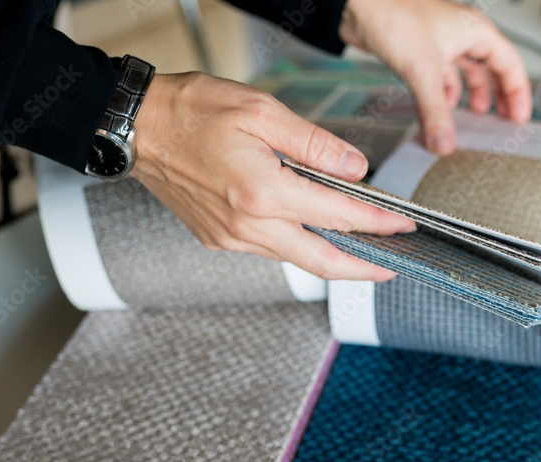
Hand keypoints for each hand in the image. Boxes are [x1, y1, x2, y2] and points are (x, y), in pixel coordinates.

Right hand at [130, 72, 414, 280]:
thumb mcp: (262, 112)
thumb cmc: (192, 111)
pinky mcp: (219, 240)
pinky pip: (269, 251)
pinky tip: (311, 233)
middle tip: (392, 267)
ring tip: (360, 249)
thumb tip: (356, 169)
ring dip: (331, 258)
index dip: (378, 222)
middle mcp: (248, 225)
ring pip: (295, 259)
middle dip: (363, 270)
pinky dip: (297, 246)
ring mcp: (232, 238)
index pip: (339, 216)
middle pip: (322, 262)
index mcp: (264, 193)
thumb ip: (315, 145)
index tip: (403, 225)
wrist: (136, 128)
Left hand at [339, 0, 532, 155]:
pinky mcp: (420, 48)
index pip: (510, 64)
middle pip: (492, 67)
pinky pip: (442, 73)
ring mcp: (441, 40)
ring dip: (470, 94)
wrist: (356, 4)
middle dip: (497, 96)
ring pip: (466, 70)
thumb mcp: (421, 70)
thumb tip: (445, 144)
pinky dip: (444, 92)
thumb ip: (435, 112)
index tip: (519, 118)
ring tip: (473, 117)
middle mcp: (461, 33)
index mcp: (475, 30)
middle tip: (502, 121)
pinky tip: (439, 106)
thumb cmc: (392, 13)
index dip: (518, 93)